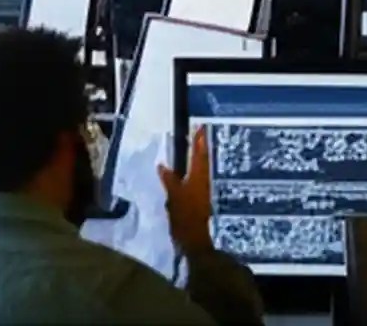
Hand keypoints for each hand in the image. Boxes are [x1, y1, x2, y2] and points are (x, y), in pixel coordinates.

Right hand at [159, 126, 213, 254]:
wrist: (194, 240)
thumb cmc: (185, 216)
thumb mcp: (174, 197)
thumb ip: (169, 180)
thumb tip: (163, 165)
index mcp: (198, 179)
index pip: (199, 156)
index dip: (198, 142)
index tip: (199, 127)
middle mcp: (203, 182)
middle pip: (203, 161)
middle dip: (200, 147)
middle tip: (198, 133)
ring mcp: (202, 191)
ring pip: (201, 169)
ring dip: (198, 157)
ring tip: (193, 146)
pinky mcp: (199, 199)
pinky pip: (197, 178)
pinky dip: (193, 169)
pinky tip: (187, 170)